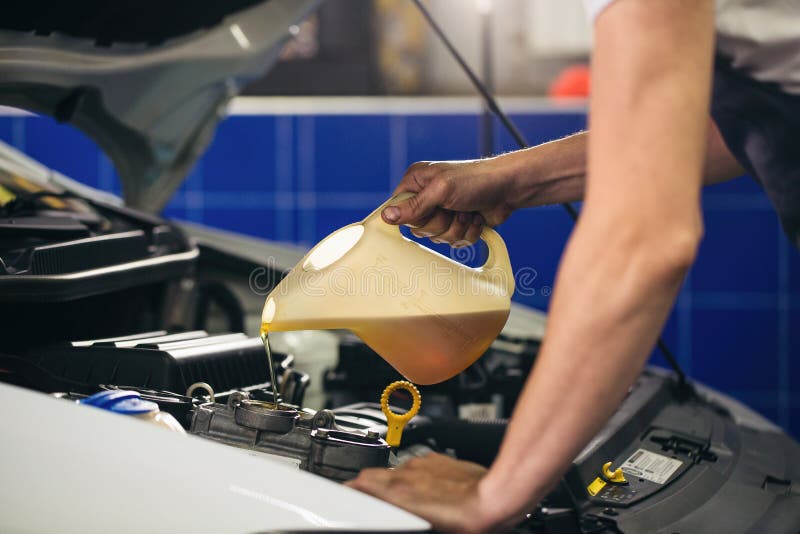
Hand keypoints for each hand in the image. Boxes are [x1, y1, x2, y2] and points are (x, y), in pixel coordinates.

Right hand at [346, 453, 504, 533]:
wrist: (496, 496)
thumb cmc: (468, 520)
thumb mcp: (427, 527)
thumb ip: (402, 517)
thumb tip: (395, 517)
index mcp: (400, 492)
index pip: (362, 482)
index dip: (350, 488)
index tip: (345, 494)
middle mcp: (409, 472)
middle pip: (375, 473)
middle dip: (368, 485)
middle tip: (367, 499)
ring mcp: (424, 463)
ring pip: (397, 469)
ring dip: (393, 481)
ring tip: (401, 498)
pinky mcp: (440, 459)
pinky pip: (418, 464)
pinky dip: (413, 476)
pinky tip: (424, 489)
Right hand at [381, 159, 518, 246]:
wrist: (509, 188)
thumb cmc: (476, 180)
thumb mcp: (441, 190)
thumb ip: (414, 206)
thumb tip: (386, 216)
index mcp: (416, 182)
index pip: (398, 210)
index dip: (414, 216)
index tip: (429, 211)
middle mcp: (427, 198)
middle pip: (419, 229)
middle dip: (441, 223)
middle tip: (453, 208)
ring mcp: (443, 213)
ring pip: (438, 238)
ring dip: (457, 227)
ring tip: (467, 211)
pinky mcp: (458, 225)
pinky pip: (455, 243)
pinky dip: (469, 232)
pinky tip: (476, 217)